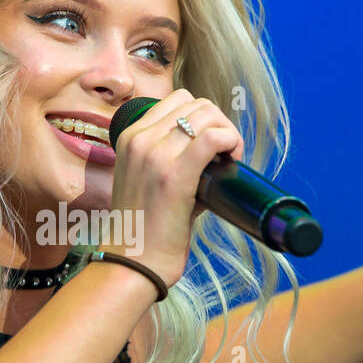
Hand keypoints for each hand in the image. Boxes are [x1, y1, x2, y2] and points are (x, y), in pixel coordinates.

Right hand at [104, 89, 245, 286]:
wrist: (131, 262)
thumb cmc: (144, 229)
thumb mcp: (146, 180)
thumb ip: (170, 159)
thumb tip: (210, 154)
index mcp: (129, 136)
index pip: (177, 100)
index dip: (203, 116)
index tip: (211, 144)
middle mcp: (139, 139)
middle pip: (196, 103)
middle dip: (219, 122)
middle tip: (225, 154)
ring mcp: (154, 155)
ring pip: (207, 115)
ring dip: (227, 132)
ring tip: (229, 159)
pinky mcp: (174, 175)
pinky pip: (213, 137)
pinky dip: (231, 142)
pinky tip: (232, 161)